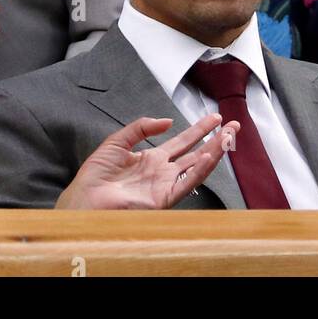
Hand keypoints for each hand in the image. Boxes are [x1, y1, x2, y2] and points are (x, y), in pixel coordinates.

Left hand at [55, 114, 240, 209]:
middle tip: (233, 125)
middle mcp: (162, 172)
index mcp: (152, 160)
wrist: (85, 200)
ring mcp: (165, 185)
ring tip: (229, 136)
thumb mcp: (117, 142)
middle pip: (195, 153)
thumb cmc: (95, 176)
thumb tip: (167, 122)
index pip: (182, 142)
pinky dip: (200, 170)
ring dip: (215, 151)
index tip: (214, 118)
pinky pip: (186, 183)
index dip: (199, 130)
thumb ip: (141, 128)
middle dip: (215, 139)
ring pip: (196, 167)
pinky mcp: (163, 199)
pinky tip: (211, 157)